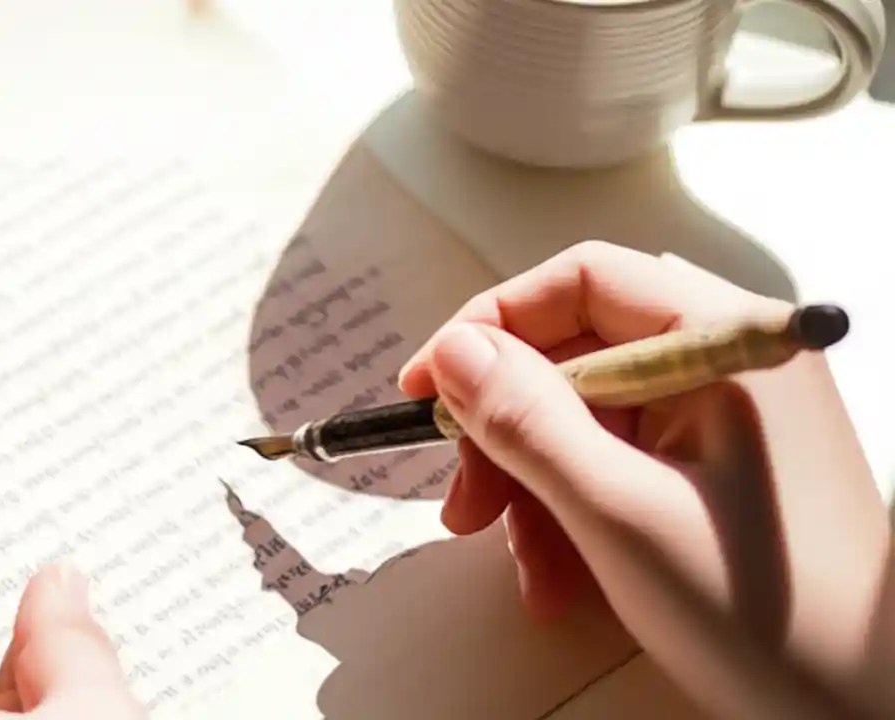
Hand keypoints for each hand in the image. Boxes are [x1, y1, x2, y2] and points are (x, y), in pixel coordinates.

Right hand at [399, 241, 891, 718]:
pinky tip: (558, 579)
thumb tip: (454, 350)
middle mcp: (725, 361)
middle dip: (505, 432)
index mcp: (723, 340)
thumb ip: (528, 421)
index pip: (582, 282)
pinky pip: (616, 463)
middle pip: (575, 356)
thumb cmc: (763, 612)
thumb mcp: (619, 513)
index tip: (423, 388)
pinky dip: (572, 513)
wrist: (865, 712)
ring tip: (520, 566)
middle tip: (464, 506)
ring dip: (532, 487)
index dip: (489, 324)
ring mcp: (722, 416)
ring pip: (584, 418)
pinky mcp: (714, 467)